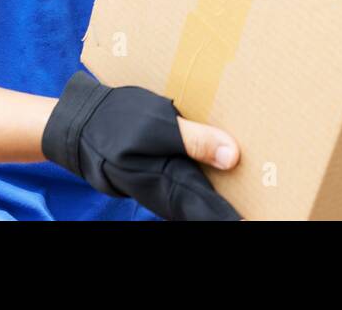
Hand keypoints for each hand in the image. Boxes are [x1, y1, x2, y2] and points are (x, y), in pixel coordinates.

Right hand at [42, 70, 241, 219]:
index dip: (230, 215)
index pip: (209, 209)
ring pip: (201, 199)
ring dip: (222, 202)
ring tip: (252, 203)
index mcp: (170, 182)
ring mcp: (166, 187)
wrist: (80, 124)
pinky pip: (192, 187)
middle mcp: (170, 191)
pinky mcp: (164, 176)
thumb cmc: (116, 122)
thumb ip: (194, 140)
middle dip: (230, 211)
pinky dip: (210, 188)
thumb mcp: (155, 125)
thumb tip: (233, 157)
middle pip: (207, 208)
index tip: (255, 219)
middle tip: (260, 212)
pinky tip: (227, 178)